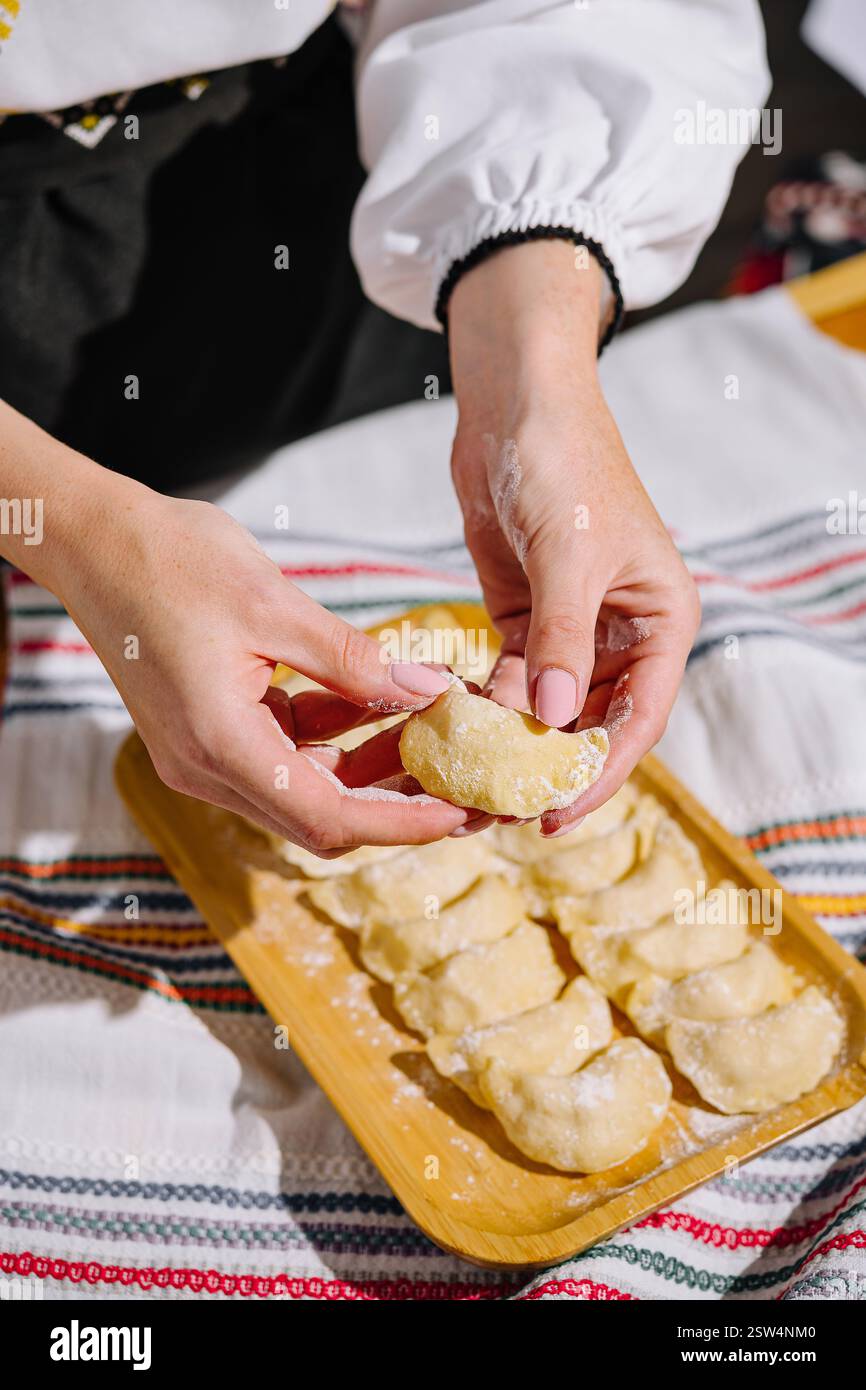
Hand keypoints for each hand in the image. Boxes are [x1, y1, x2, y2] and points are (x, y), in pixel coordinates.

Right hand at [0, 406, 467, 854]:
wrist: (96, 541)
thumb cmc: (173, 560)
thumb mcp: (275, 604)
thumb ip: (353, 658)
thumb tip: (427, 691)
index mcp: (220, 744)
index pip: (328, 817)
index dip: (401, 822)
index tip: (460, 811)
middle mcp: (206, 768)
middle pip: (319, 816)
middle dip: (395, 802)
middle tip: (461, 779)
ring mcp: (202, 755)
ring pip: (306, 787)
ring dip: (367, 768)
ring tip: (431, 730)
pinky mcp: (208, 733)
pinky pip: (284, 753)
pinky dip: (333, 737)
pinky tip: (377, 703)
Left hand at [447, 240, 699, 834]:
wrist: (516, 404)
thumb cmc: (564, 462)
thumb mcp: (567, 553)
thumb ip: (561, 639)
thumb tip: (550, 719)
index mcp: (662, 620)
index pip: (637, 717)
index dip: (599, 771)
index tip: (556, 814)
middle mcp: (623, 633)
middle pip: (591, 723)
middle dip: (548, 766)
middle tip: (500, 811)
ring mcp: (572, 629)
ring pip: (546, 709)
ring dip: (511, 744)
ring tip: (467, 783)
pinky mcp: (524, 619)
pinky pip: (508, 680)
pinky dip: (484, 707)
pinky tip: (452, 732)